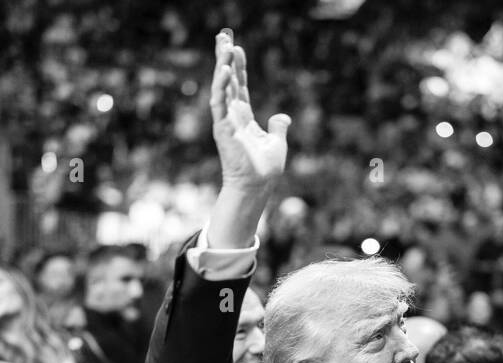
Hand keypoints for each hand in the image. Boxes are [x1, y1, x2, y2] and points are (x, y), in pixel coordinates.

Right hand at [210, 31, 289, 192]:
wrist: (257, 187)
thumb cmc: (264, 170)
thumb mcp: (277, 143)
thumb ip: (278, 128)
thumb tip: (282, 116)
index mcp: (244, 118)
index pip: (240, 87)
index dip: (239, 67)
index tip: (237, 47)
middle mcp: (232, 116)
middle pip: (227, 81)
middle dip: (224, 59)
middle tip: (222, 36)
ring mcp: (226, 121)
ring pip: (221, 87)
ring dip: (222, 65)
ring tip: (224, 45)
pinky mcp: (222, 128)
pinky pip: (220, 102)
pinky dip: (221, 86)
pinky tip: (226, 69)